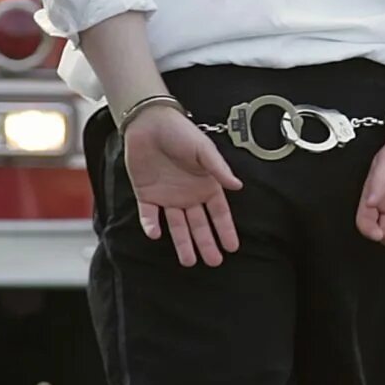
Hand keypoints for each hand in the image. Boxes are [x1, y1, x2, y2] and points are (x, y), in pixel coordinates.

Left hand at [123, 104, 240, 266]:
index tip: (232, 247)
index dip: (225, 230)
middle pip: (199, 224)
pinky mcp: (146, 194)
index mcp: (205, 185)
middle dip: (206, 243)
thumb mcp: (203, 149)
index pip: (218, 213)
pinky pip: (149, 215)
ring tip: (189, 261)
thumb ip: (219, 169)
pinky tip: (155, 234)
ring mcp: (167, 196)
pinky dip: (151, 225)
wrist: (149, 122)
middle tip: (213, 261)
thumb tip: (237, 186)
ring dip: (182, 243)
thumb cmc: (179, 132)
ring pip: (177, 226)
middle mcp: (188, 195)